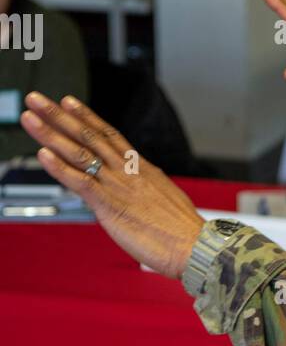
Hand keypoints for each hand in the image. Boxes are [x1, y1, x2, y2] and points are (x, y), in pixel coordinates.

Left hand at [19, 93, 204, 277]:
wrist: (195, 246)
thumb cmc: (183, 230)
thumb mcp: (164, 200)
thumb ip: (144, 191)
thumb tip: (136, 192)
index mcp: (141, 169)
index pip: (108, 135)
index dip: (86, 116)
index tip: (68, 101)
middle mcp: (127, 171)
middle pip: (89, 135)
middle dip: (59, 115)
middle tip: (37, 99)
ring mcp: (118, 186)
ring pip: (80, 153)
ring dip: (52, 133)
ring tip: (30, 118)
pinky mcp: (111, 206)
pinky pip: (81, 182)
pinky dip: (60, 168)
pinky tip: (42, 155)